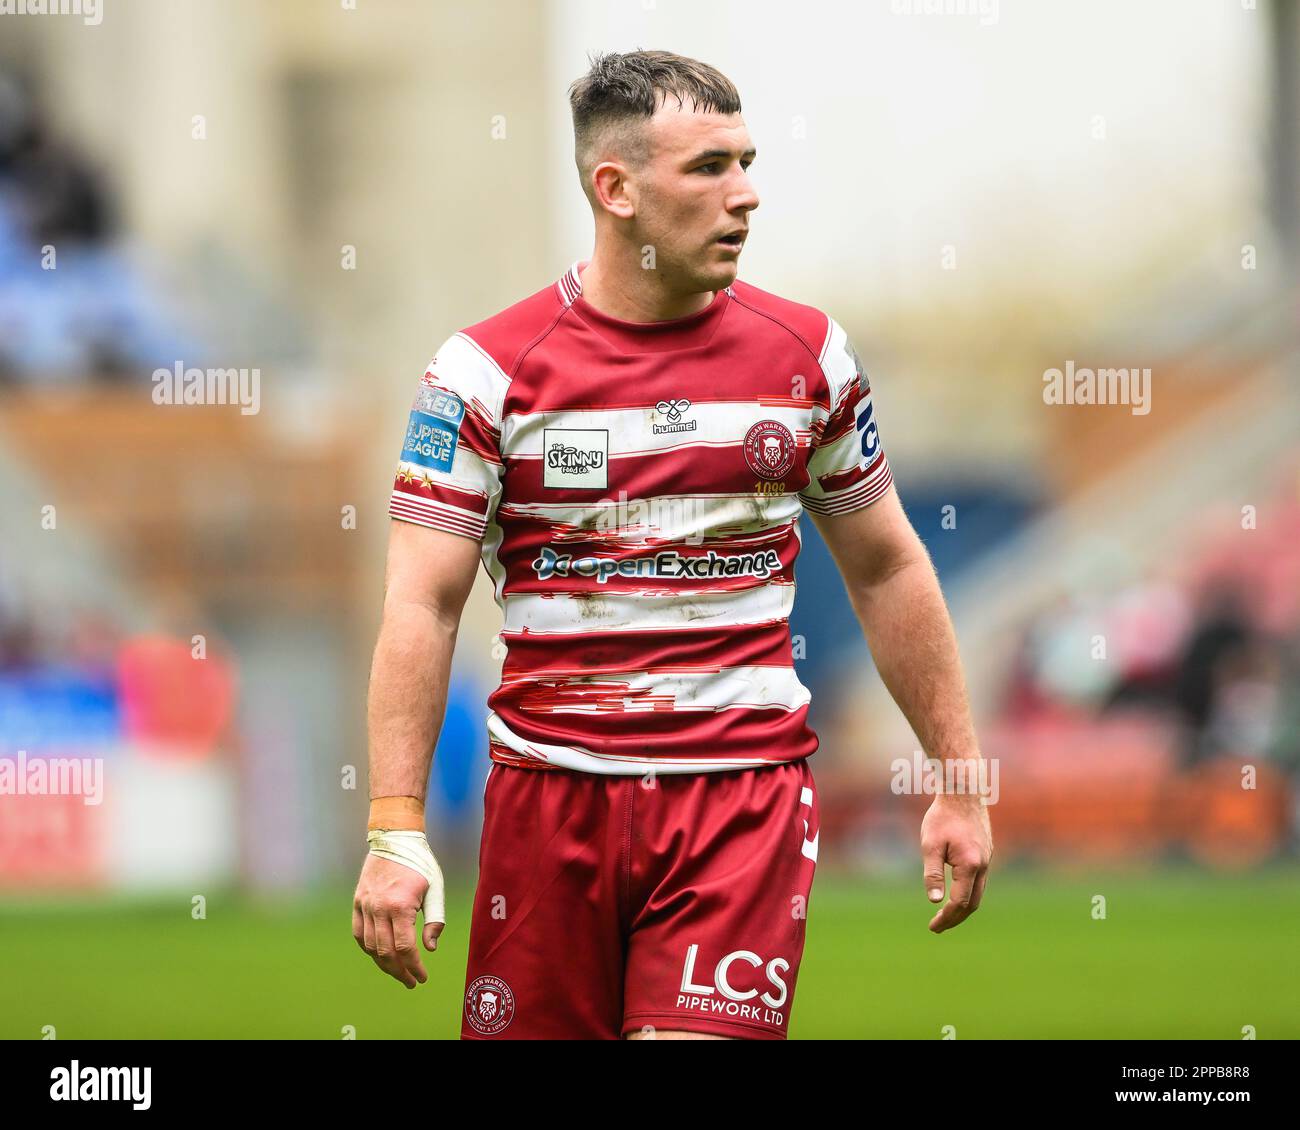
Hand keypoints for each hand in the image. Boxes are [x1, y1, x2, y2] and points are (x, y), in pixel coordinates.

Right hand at [352, 850, 443, 987]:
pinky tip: (380, 956)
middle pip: (386, 952)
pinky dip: (368, 949)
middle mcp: (379, 908)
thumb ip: (435, 920)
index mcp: (401, 905)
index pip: (405, 948)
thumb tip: (430, 948)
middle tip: (411, 982)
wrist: (394, 839)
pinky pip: (359, 934)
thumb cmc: (420, 863)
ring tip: (397, 972)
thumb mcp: (435, 888)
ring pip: (370, 947)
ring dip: (383, 964)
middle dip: (399, 972)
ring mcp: (365, 906)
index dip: (414, 967)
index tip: (422, 977)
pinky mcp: (357, 902)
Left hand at [920, 794, 992, 933]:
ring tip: (945, 915)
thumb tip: (935, 901)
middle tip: (937, 927)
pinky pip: (979, 881)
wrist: (963, 791)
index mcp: (971, 865)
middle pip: (973, 903)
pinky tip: (955, 893)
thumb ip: (933, 874)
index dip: (946, 917)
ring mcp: (988, 859)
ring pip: (978, 893)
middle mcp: (984, 865)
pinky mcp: (986, 853)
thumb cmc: (943, 816)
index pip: (959, 902)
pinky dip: (968, 893)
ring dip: (962, 907)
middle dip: (955, 918)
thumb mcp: (931, 844)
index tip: (933, 927)